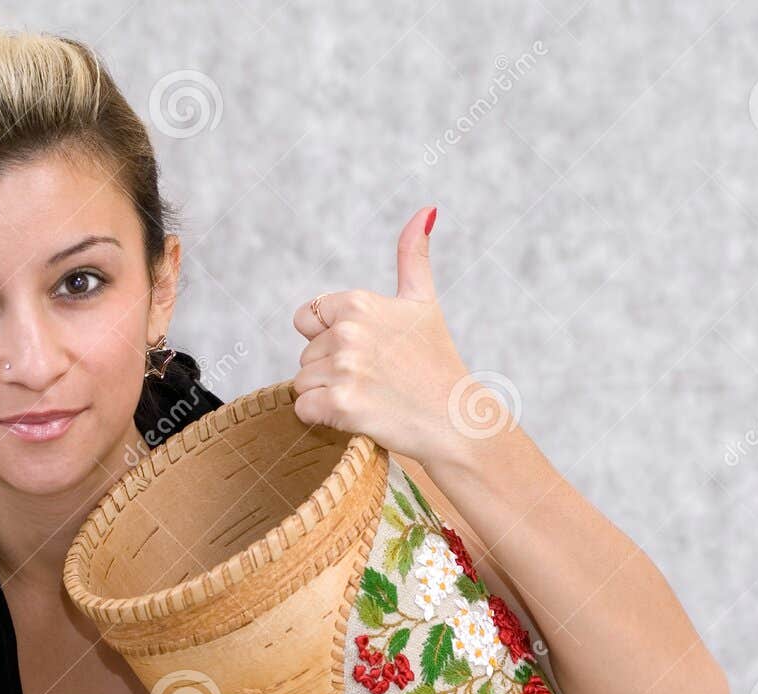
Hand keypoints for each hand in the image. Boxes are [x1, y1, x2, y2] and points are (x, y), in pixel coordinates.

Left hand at [291, 206, 489, 469]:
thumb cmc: (437, 363)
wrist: (455, 420)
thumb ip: (413, 256)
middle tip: (374, 379)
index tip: (364, 351)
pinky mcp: (341, 405)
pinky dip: (323, 419)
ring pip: (303, 383)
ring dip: (328, 395)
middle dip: (330, 370)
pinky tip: (357, 415)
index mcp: (359, 303)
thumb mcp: (424, 302)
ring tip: (369, 397)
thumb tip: (426, 209)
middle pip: (306, 355)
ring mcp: (345, 368)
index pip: (307, 319)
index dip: (328, 338)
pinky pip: (304, 409)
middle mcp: (349, 331)